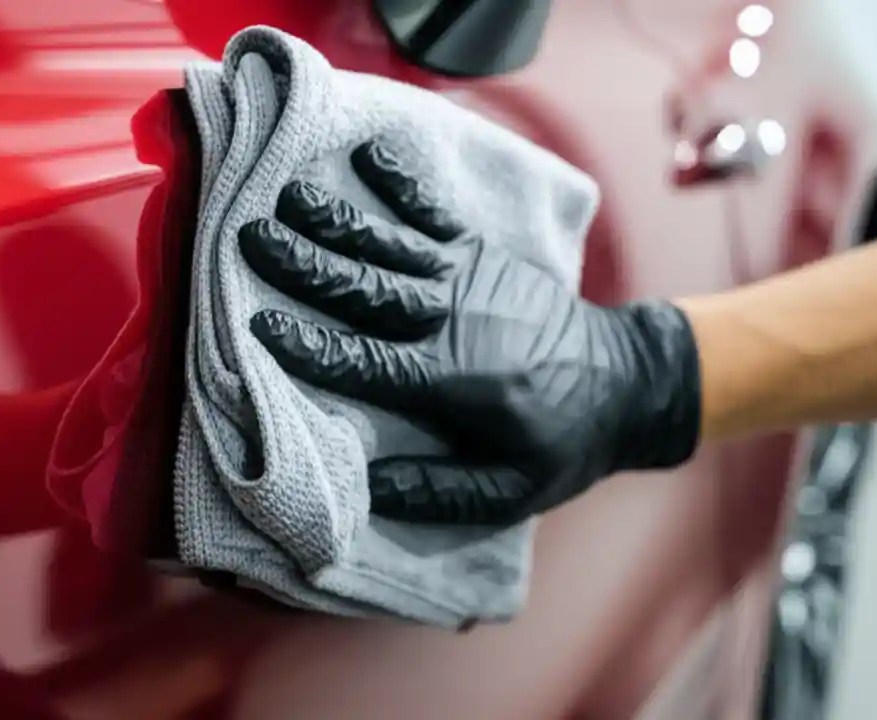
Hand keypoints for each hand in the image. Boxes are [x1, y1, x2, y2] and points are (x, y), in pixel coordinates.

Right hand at [239, 140, 701, 524]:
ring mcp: (469, 279)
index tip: (258, 326)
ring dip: (336, 220)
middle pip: (369, 289)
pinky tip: (370, 151)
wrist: (626, 381)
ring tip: (285, 193)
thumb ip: (437, 491)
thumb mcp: (510, 491)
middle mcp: (455, 320)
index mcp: (454, 381)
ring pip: (391, 246)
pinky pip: (435, 216)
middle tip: (249, 238)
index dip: (311, 346)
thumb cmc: (560, 443)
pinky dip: (402, 184)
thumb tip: (364, 485)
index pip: (368, 362)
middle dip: (307, 265)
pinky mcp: (481, 256)